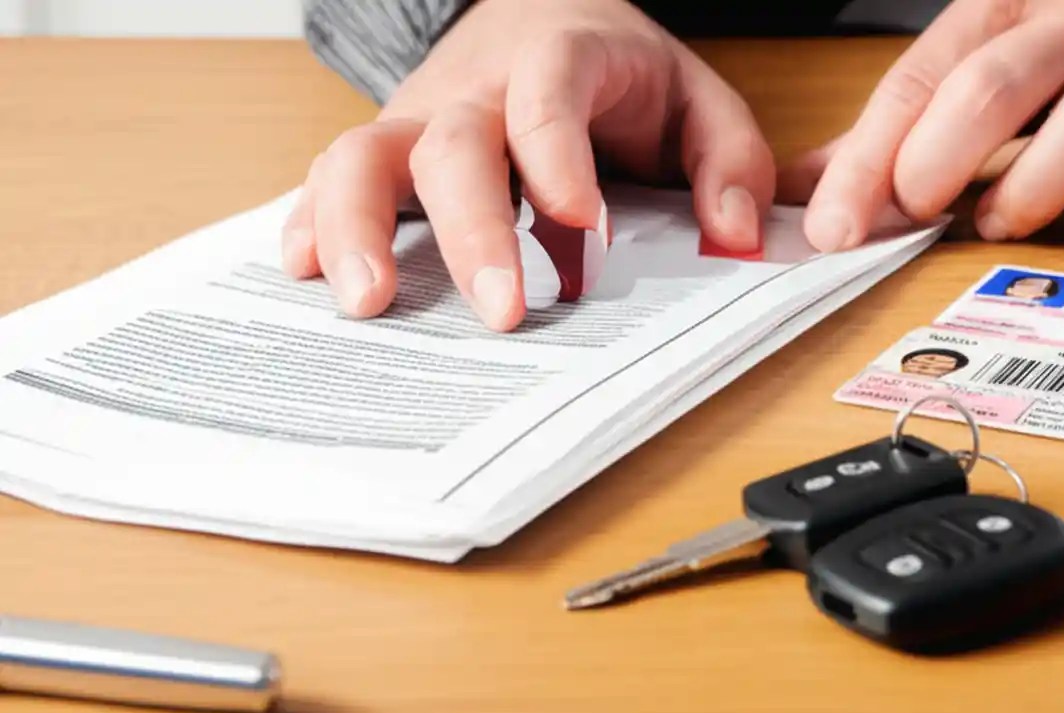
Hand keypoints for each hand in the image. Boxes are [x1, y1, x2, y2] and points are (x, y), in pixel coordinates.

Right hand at [282, 0, 774, 330]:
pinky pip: (330, 180)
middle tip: (501, 312)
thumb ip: (730, 159)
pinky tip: (309, 275)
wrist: (534, 16)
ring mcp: (420, 120)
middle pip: (452, 143)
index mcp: (560, 58)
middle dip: (473, 231)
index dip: (558, 156)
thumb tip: (736, 236)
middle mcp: (477, 90)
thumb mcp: (694, 98)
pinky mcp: (388, 153)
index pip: (549, 92)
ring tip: (368, 302)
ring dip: (357, 227)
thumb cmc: (615, 73)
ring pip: (362, 154)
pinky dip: (314, 225)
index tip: (585, 227)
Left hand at [786, 0, 1063, 254]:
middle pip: (993, 91)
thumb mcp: (973, 62)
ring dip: (1030, 191)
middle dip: (936, 165)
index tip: (834, 228)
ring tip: (997, 222)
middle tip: (916, 212)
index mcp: (1001, 8)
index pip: (916, 83)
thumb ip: (893, 129)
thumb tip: (801, 192)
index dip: (866, 163)